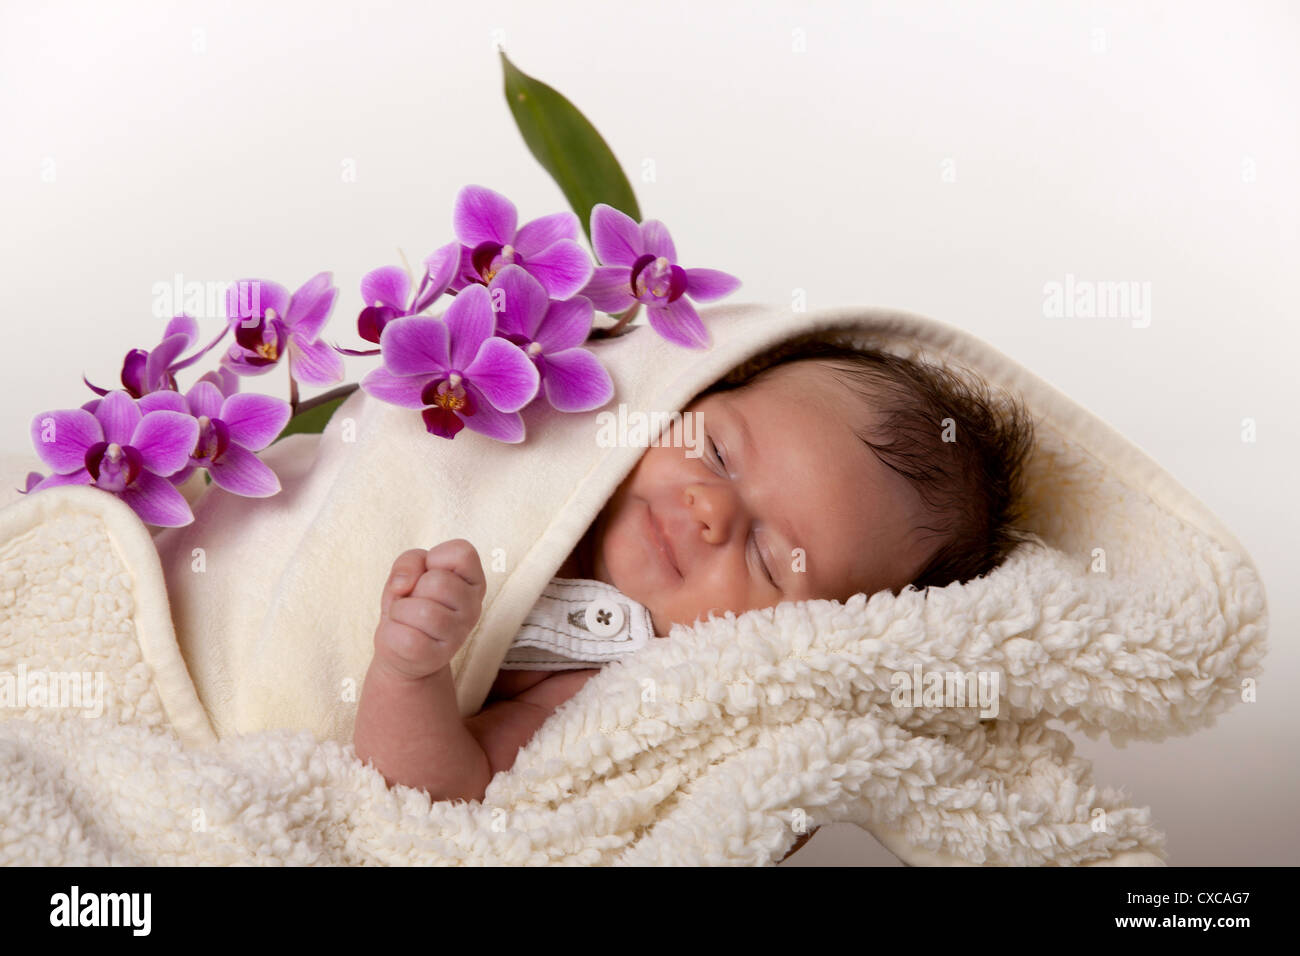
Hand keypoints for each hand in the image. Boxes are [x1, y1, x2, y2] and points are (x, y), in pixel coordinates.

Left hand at [374, 539, 486, 680]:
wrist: (401, 648)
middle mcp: (474, 606)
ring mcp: (459, 633)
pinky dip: (394, 632)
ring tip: (408, 618)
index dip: (436, 558)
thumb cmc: (411, 602)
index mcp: (473, 581)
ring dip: (401, 611)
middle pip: (437, 581)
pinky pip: (407, 636)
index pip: (463, 552)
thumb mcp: (410, 571)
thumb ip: (409, 561)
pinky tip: (406, 635)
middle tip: (416, 600)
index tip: (429, 574)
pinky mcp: (438, 656)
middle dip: (415, 588)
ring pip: (421, 610)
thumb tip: (404, 585)